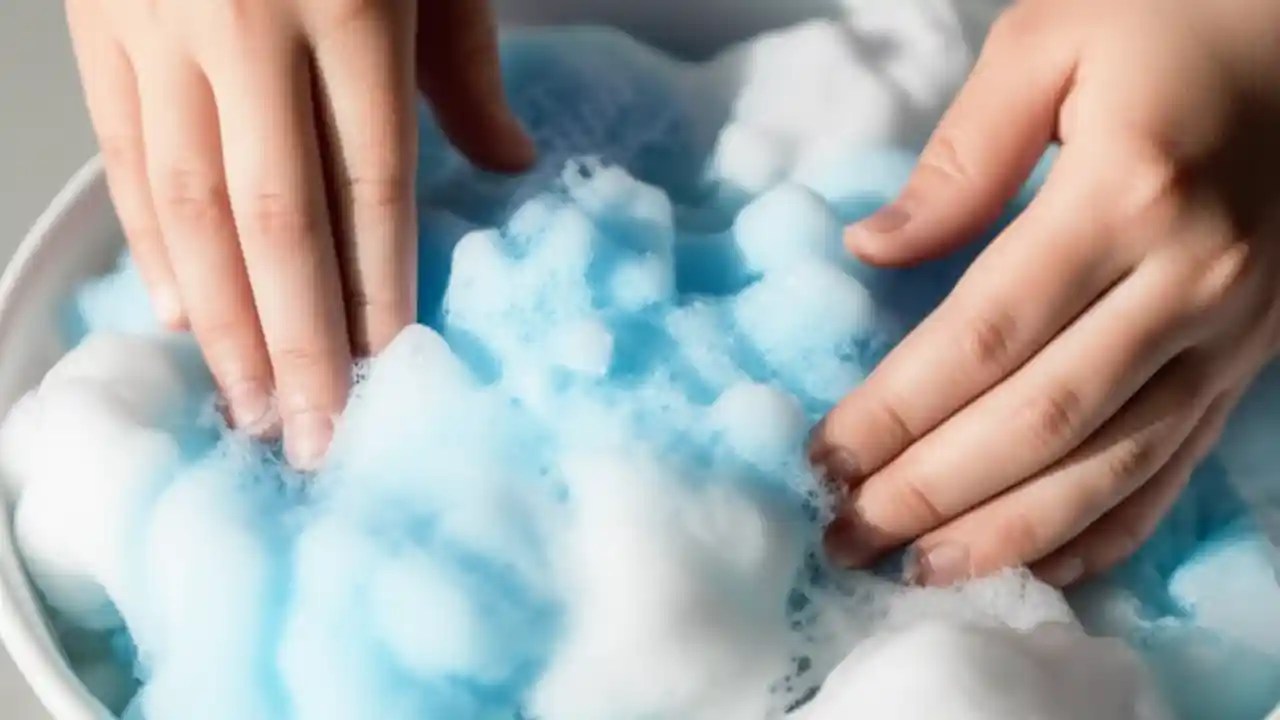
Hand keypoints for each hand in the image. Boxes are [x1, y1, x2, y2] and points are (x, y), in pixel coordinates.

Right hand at [66, 0, 533, 468]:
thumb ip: (464, 63)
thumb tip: (511, 170)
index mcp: (350, 5)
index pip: (371, 186)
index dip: (377, 291)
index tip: (384, 375)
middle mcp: (245, 24)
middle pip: (275, 219)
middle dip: (297, 341)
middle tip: (314, 438)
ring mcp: (159, 25)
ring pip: (187, 203)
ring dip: (222, 318)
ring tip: (250, 404)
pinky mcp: (98, 22)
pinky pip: (122, 155)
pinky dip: (151, 242)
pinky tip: (180, 312)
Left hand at [812, 0, 1279, 586]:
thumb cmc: (1178, 16)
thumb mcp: (1051, 40)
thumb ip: (958, 158)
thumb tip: (871, 252)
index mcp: (1126, 194)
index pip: (981, 339)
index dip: (894, 414)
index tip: (822, 459)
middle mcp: (1190, 280)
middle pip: (1039, 423)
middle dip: (931, 495)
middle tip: (847, 536)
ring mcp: (1234, 332)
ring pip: (1111, 468)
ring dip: (1009, 536)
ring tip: (920, 575)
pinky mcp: (1255, 359)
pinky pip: (1177, 467)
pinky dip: (1107, 529)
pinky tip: (1041, 566)